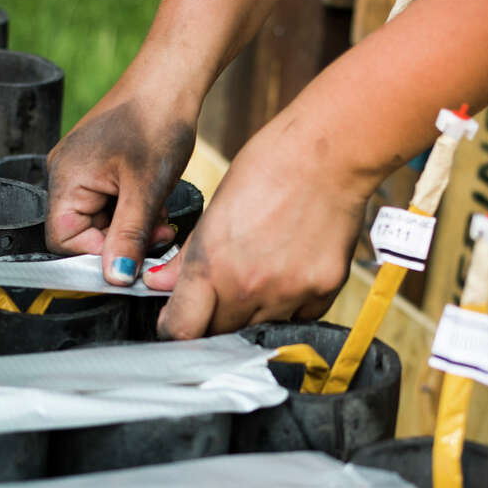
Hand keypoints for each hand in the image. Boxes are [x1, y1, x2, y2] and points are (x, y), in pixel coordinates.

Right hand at [46, 59, 198, 284]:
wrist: (171, 79)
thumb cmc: (156, 121)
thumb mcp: (146, 189)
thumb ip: (128, 237)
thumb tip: (115, 278)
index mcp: (65, 180)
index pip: (63, 241)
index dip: (97, 255)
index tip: (133, 258)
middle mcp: (65, 175)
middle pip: (82, 233)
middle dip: (121, 242)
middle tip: (158, 237)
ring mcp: (81, 170)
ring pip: (100, 221)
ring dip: (131, 228)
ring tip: (161, 217)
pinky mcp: (98, 166)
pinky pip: (108, 203)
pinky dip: (132, 211)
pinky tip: (154, 202)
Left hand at [142, 108, 370, 336]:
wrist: (329, 153)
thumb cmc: (267, 169)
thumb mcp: (214, 210)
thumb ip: (186, 257)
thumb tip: (158, 282)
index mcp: (212, 266)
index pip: (182, 329)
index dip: (174, 328)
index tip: (175, 319)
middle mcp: (248, 288)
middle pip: (219, 333)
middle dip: (210, 320)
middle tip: (215, 297)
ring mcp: (288, 293)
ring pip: (258, 329)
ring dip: (249, 315)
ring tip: (254, 279)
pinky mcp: (323, 291)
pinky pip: (298, 318)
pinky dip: (288, 307)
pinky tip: (287, 276)